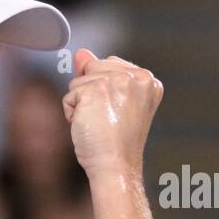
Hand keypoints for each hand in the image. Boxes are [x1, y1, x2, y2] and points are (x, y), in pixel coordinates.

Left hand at [62, 49, 163, 178]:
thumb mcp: (112, 104)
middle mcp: (136, 76)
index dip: (103, 91)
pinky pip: (70, 94)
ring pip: (79, 80)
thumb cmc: (115, 143)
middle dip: (90, 94)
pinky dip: (71, 112)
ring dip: (80, 104)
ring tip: (98, 124)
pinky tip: (87, 126)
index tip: (115, 115)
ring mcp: (116, 81)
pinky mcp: (95, 89)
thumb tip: (81, 52)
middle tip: (106, 120)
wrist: (116, 165)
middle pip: (94, 68)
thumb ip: (99, 74)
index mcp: (148, 80)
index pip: (111, 66)